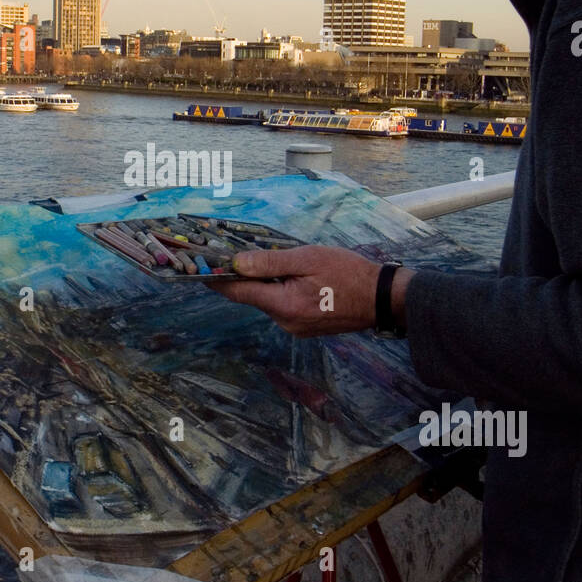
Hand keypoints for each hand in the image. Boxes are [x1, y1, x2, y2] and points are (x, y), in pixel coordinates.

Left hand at [211, 245, 412, 337]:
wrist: (382, 299)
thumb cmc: (348, 274)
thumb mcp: (309, 259)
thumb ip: (271, 262)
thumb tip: (237, 264)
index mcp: (284, 305)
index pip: (239, 293)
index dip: (217, 280)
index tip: (200, 269)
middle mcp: (285, 322)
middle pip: (253, 297)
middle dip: (245, 277)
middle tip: (237, 253)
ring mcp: (296, 328)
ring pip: (269, 301)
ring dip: (267, 283)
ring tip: (280, 262)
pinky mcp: (306, 327)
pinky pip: (284, 306)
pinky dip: (282, 291)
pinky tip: (296, 277)